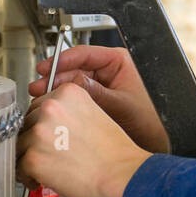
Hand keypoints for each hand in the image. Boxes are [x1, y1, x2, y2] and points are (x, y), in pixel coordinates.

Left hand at [16, 83, 152, 196]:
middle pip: (26, 124)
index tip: (49, 136)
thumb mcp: (94, 115)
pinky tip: (43, 180)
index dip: (43, 124)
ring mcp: (40, 132)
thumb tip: (46, 124)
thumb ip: (68, 112)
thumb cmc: (115, 153)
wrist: (123, 176)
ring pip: (19, 145)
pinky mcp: (33, 158)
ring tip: (47, 169)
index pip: (39, 105)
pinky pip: (19, 168)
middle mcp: (51, 108)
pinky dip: (28, 177)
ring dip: (29, 158)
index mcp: (68, 93)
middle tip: (49, 155)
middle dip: (34, 140)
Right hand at [28, 44, 169, 153]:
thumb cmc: (150, 121)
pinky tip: (54, 108)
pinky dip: (65, 101)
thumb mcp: (120, 105)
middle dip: (55, 79)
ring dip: (57, 91)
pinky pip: (77, 96)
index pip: (85, 53)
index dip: (62, 60)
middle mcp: (110, 70)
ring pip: (73, 83)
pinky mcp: (97, 99)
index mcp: (120, 62)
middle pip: (75, 68)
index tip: (45, 68)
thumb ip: (94, 93)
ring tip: (41, 99)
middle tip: (38, 88)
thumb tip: (69, 82)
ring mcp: (103, 85)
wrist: (158, 142)